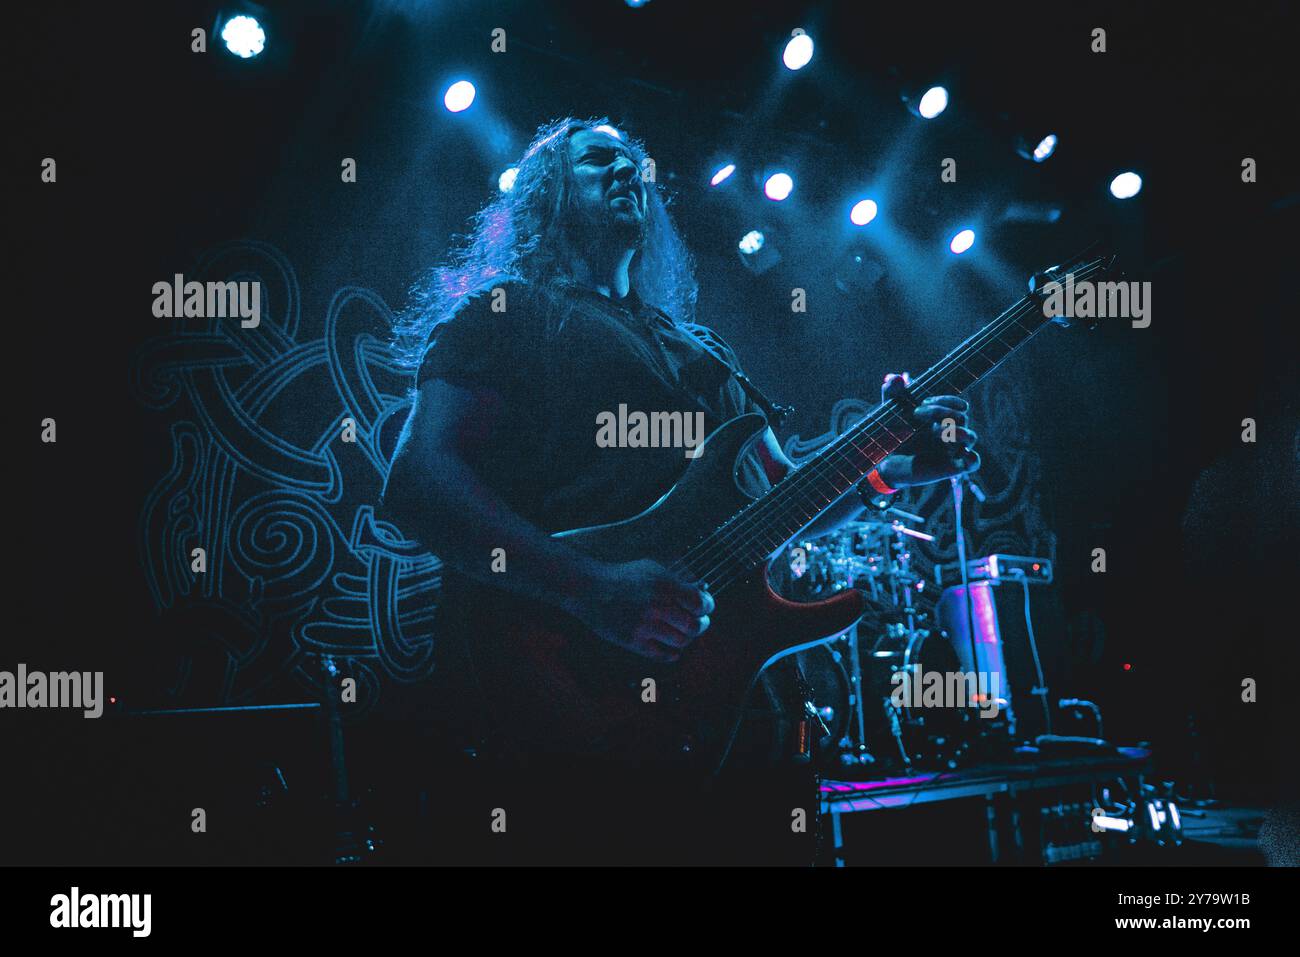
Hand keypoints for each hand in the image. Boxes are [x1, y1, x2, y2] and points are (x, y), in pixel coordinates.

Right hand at [572, 559, 713, 661]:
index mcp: (664, 585)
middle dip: (700, 625)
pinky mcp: (632, 641)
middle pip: (693, 625)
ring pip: (681, 641)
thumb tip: (702, 591)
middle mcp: (656, 606)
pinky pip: (661, 654)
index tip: (704, 608)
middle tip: (699, 623)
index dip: (706, 607)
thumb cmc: (622, 577)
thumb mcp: (652, 569)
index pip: (699, 603)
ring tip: (684, 634)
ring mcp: (644, 625)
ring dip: (686, 639)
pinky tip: (672, 650)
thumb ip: (676, 581)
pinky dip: (671, 654)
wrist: (589, 588)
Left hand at [877, 373, 979, 487]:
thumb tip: (894, 378)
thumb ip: (892, 393)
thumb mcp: (892, 411)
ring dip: (957, 431)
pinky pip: (974, 462)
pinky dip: (972, 458)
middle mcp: (952, 431)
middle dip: (940, 412)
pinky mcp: (953, 467)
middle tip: (917, 414)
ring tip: (937, 430)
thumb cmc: (893, 433)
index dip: (945, 400)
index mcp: (944, 417)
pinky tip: (962, 453)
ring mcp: (954, 449)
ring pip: (970, 437)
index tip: (923, 402)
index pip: (958, 404)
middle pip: (961, 417)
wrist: (886, 460)